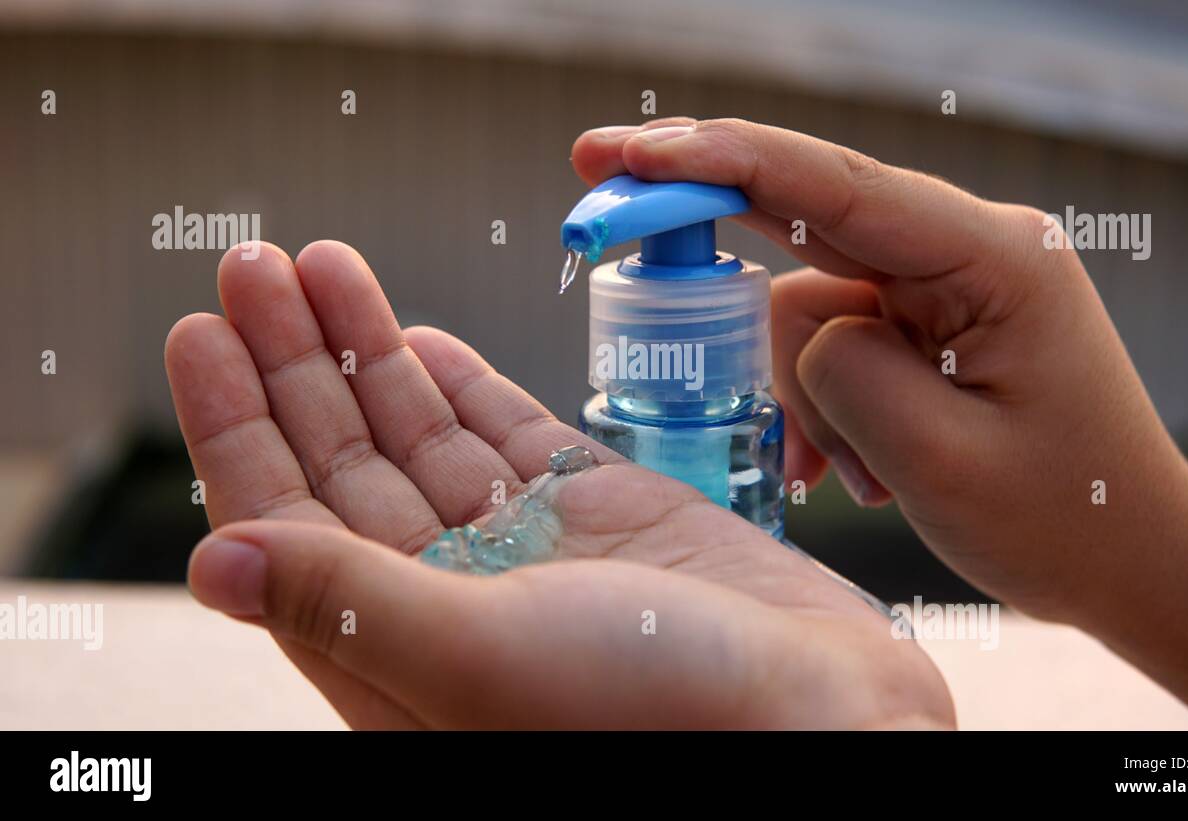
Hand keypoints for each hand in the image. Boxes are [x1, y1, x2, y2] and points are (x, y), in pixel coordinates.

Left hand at [165, 240, 951, 728]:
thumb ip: (350, 601)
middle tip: (253, 262)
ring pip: (420, 436)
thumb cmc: (662, 715)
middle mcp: (451, 599)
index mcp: (397, 653)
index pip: (284, 523)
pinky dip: (459, 384)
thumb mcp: (483, 656)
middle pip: (344, 464)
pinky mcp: (600, 513)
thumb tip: (213, 560)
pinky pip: (506, 436)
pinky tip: (409, 334)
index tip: (199, 331)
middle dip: (295, 360)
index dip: (237, 426)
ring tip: (317, 265)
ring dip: (365, 350)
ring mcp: (526, 552)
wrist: (823, 712)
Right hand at [572, 118, 1187, 727]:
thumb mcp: (939, 460)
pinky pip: (833, 339)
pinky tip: (853, 470)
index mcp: (992, 256)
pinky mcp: (928, 319)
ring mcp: (945, 281)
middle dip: (708, 229)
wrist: (1131, 556)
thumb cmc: (1061, 517)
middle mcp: (966, 247)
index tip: (626, 154)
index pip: (832, 188)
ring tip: (847, 476)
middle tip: (599, 218)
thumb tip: (799, 320)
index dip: (715, 163)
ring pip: (807, 301)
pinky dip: (820, 403)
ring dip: (801, 392)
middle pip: (805, 215)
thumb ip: (845, 371)